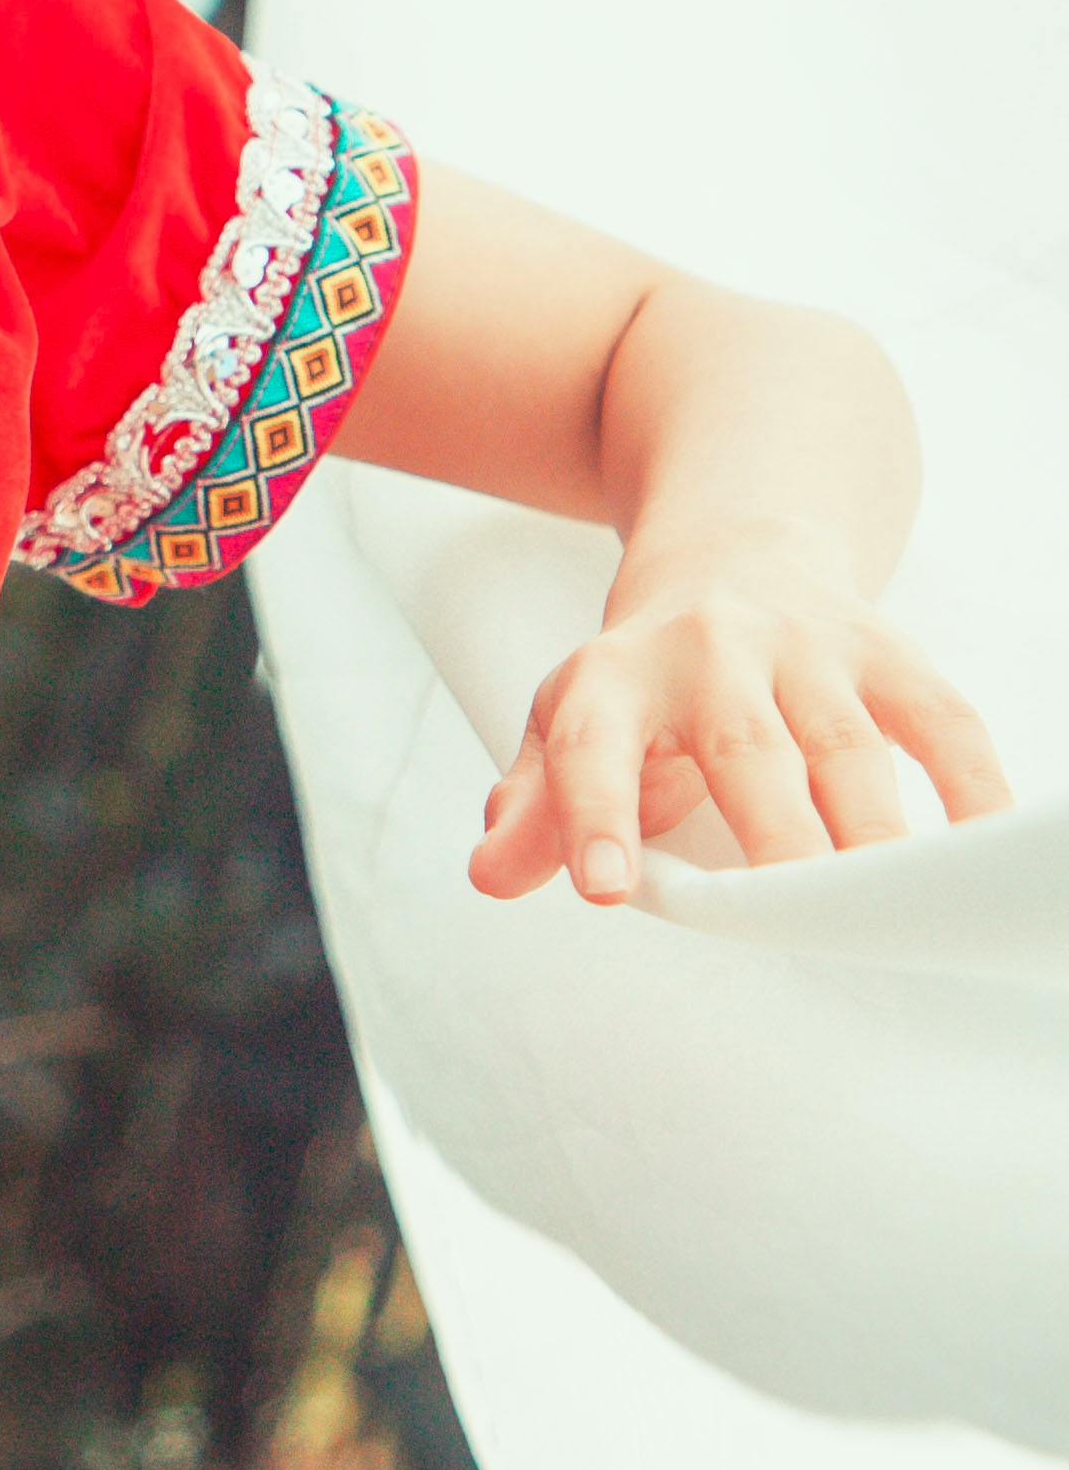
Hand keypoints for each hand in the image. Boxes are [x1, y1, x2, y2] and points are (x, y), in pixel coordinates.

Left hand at [469, 530, 1012, 904]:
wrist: (735, 555)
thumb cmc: (648, 678)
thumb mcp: (571, 726)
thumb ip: (536, 809)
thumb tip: (491, 873)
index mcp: (614, 677)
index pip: (590, 745)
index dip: (592, 817)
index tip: (608, 889)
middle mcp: (707, 650)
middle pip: (742, 749)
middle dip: (770, 836)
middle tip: (788, 915)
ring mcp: (806, 646)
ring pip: (847, 746)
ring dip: (872, 834)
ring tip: (885, 915)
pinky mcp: (888, 652)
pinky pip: (942, 722)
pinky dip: (970, 787)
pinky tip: (978, 850)